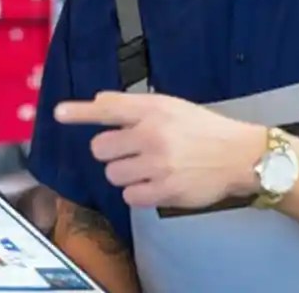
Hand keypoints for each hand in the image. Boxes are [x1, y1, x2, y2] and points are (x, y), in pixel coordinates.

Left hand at [55, 91, 265, 209]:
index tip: (59, 113)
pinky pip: (129, 195)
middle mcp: (152, 134)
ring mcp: (157, 164)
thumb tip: (98, 103)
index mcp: (153, 110)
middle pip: (100, 148)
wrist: (239, 156)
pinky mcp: (164, 191)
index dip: (80, 111)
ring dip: (124, 174)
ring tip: (149, 168)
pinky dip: (138, 193)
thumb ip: (134, 107)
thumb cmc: (204, 130)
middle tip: (132, 152)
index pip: (108, 108)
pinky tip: (155, 184)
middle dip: (111, 152)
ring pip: (112, 174)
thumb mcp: (171, 107)